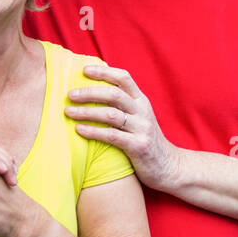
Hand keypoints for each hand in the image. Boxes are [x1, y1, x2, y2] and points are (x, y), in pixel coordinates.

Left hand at [65, 65, 180, 189]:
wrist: (169, 166)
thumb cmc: (145, 140)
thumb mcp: (138, 118)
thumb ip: (122, 105)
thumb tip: (93, 91)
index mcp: (141, 101)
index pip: (124, 78)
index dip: (104, 72)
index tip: (84, 70)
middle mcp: (143, 111)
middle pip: (114, 94)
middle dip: (89, 92)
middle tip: (70, 95)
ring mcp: (142, 128)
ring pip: (111, 114)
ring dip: (87, 112)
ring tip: (68, 112)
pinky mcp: (138, 146)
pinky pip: (112, 136)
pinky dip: (93, 131)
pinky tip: (79, 129)